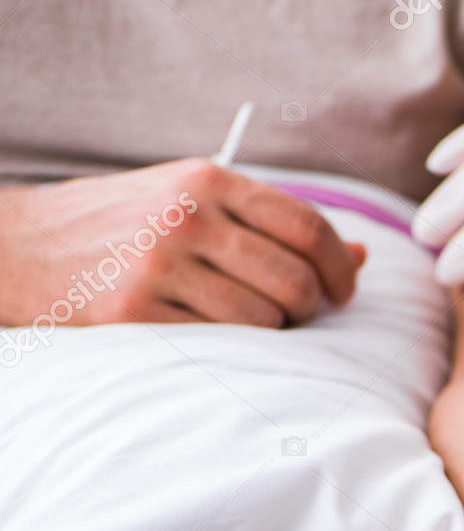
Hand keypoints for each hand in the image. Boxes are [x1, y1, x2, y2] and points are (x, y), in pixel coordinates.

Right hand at [0, 158, 366, 327]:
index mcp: (208, 181)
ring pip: (264, 318)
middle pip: (295, 278)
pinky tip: (214, 337)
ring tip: (248, 324)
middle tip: (298, 316)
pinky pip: (219, 343)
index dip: (341, 265)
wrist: (18, 246)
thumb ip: (272, 223)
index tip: (346, 290)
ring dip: (271, 332)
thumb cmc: (122, 224)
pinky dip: (232, 348)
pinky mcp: (131, 312)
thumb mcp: (193, 200)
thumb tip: (362, 255)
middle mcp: (186, 218)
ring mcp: (157, 265)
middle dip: (311, 307)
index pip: (308, 226)